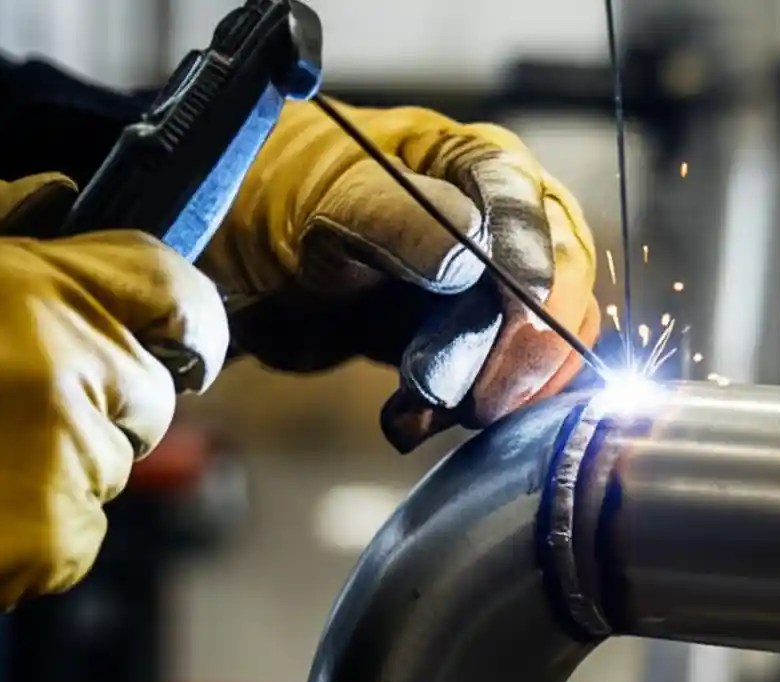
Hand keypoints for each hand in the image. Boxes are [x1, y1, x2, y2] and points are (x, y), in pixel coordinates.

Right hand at [0, 174, 226, 608]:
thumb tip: (48, 194)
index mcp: (30, 285)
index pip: (172, 288)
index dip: (190, 318)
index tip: (188, 341)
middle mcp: (64, 364)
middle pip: (155, 391)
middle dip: (111, 406)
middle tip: (30, 413)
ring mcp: (62, 455)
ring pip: (116, 466)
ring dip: (68, 470)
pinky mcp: (48, 538)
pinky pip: (81, 535)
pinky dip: (40, 535)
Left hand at [203, 99, 598, 450]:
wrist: (223, 262)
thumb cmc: (269, 200)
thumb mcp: (321, 201)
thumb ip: (393, 220)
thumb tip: (468, 259)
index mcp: (470, 163)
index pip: (531, 209)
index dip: (534, 266)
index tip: (518, 322)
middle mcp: (496, 222)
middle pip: (555, 285)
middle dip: (519, 348)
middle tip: (474, 399)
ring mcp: (484, 287)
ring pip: (538, 344)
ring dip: (490, 390)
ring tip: (417, 414)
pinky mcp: (461, 343)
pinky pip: (496, 383)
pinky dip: (458, 412)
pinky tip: (407, 421)